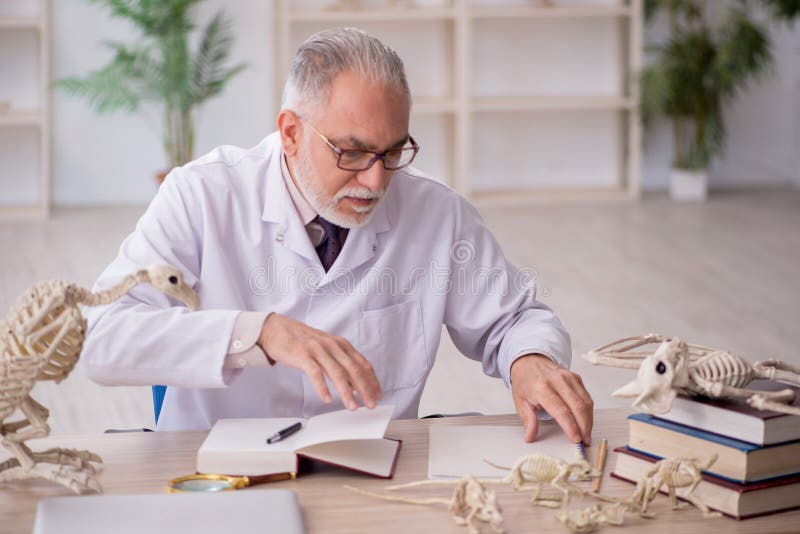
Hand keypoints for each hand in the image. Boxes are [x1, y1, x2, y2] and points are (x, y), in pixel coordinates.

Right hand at [257, 313, 382, 409]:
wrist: (277, 330)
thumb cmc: (303, 342)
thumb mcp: (327, 349)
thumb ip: (341, 364)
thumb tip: (355, 385)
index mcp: (341, 344)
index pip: (362, 364)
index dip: (372, 380)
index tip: (378, 394)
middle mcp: (332, 345)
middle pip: (353, 369)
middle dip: (365, 389)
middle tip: (371, 404)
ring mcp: (318, 350)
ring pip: (337, 373)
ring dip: (347, 392)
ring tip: (352, 407)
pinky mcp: (303, 355)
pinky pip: (315, 373)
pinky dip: (323, 387)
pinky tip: (327, 399)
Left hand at [510, 354, 593, 443]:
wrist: (529, 361)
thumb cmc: (525, 382)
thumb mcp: (520, 401)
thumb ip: (528, 420)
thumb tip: (530, 436)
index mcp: (542, 388)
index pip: (561, 410)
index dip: (571, 427)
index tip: (576, 439)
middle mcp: (557, 381)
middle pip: (578, 407)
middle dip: (584, 427)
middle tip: (585, 441)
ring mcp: (569, 377)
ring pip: (586, 402)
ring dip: (589, 420)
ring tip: (586, 434)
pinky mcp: (576, 377)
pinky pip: (586, 397)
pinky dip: (588, 411)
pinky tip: (585, 421)